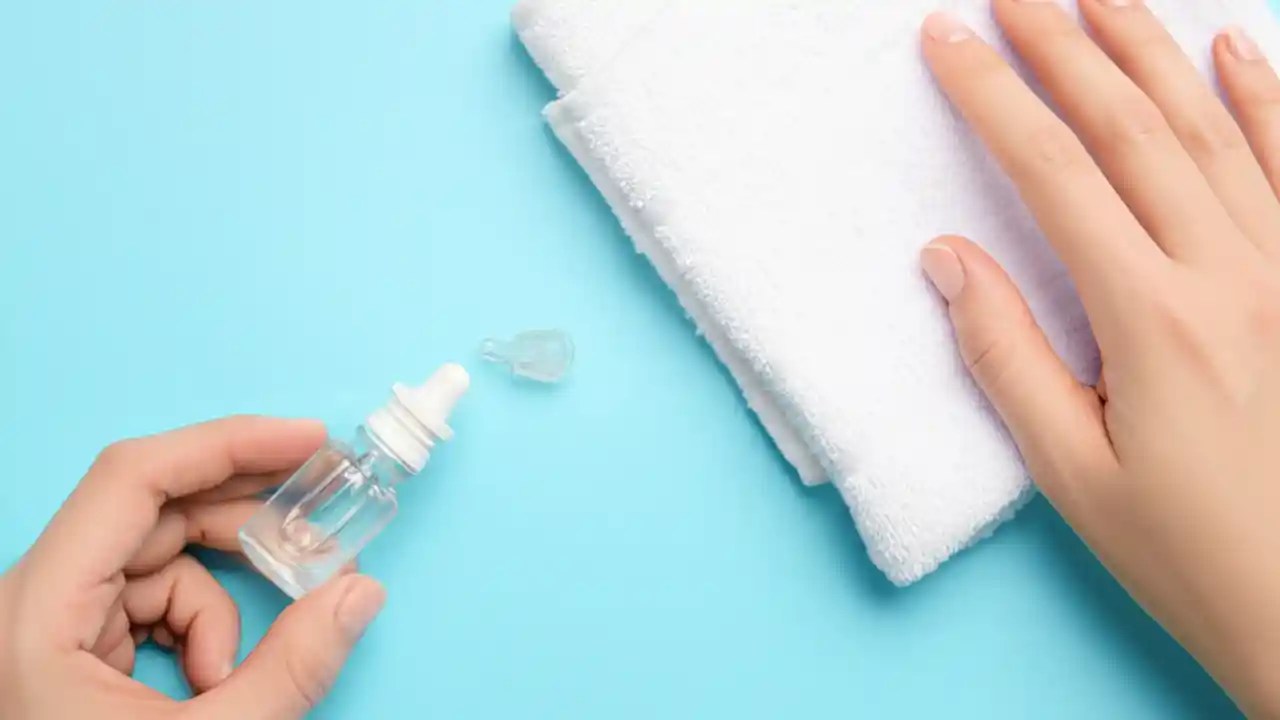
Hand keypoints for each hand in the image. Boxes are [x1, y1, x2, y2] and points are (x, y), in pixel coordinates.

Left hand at [0, 416, 386, 718]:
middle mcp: (32, 601)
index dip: (227, 444)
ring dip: (219, 599)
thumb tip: (361, 593)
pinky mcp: (68, 649)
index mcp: (36, 612)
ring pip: (158, 561)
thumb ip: (292, 669)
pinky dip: (197, 628)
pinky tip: (210, 681)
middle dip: (242, 519)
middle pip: (153, 512)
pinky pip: (150, 602)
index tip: (307, 440)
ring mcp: (48, 624)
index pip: (134, 479)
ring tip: (237, 669)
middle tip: (321, 520)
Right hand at [918, 2, 1279, 714]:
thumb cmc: (1188, 549)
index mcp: (1153, 318)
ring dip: (1149, 49)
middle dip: (1063, 46)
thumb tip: (947, 257)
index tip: (948, 41)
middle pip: (1131, 127)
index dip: (993, 96)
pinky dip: (1266, 98)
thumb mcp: (1069, 473)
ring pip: (1212, 127)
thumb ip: (1005, 355)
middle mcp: (1228, 273)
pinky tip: (1232, 47)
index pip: (1055, 173)